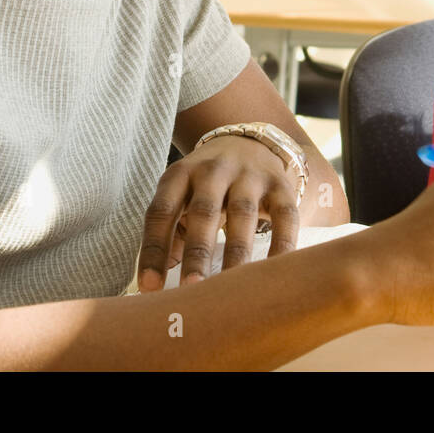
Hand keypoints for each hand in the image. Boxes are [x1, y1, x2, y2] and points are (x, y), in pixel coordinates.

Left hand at [137, 135, 300, 291]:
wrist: (249, 143)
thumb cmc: (205, 185)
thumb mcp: (182, 197)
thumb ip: (170, 234)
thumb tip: (158, 284)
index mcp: (180, 174)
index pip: (161, 212)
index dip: (154, 249)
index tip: (149, 288)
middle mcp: (213, 170)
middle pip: (203, 211)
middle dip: (197, 252)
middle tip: (191, 288)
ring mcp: (249, 176)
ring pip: (242, 214)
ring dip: (236, 252)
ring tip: (231, 289)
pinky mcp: (280, 185)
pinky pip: (284, 216)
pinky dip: (282, 243)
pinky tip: (274, 272)